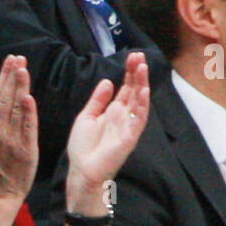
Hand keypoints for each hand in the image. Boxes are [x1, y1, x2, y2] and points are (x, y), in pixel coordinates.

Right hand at [0, 55, 37, 200]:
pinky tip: (29, 98)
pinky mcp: (25, 150)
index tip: (10, 60)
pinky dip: (28, 113)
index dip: (3, 77)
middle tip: (17, 58)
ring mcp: (11, 140)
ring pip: (15, 109)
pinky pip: (27, 128)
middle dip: (11, 76)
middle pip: (5, 98)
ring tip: (23, 69)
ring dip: (19, 87)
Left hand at [65, 52, 148, 195]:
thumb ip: (98, 100)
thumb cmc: (83, 147)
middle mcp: (123, 116)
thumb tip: (108, 80)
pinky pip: (139, 119)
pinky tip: (143, 91)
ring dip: (142, 85)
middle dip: (137, 73)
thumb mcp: (87, 116)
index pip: (125, 87)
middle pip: (134, 90)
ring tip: (142, 68)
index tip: (132, 55)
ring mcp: (128, 126)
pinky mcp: (129, 138)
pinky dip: (142, 105)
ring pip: (139, 102)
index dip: (129, 72)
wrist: (81, 170)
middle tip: (139, 55)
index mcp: (113, 111)